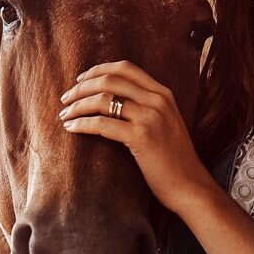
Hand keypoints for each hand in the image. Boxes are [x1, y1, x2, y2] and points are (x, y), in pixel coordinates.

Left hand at [58, 61, 213, 214]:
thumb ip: (147, 107)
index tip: (80, 80)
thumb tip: (114, 102)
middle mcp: (157, 100)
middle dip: (82, 87)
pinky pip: (102, 123)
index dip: (98, 70)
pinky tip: (71, 128)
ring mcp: (150, 117)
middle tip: (65, 99)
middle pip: (110, 80)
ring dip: (77, 105)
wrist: (190, 185)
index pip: (125, 68)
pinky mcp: (141, 137)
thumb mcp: (166, 123)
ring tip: (64, 115)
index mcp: (163, 93)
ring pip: (103, 99)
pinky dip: (82, 123)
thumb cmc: (174, 160)